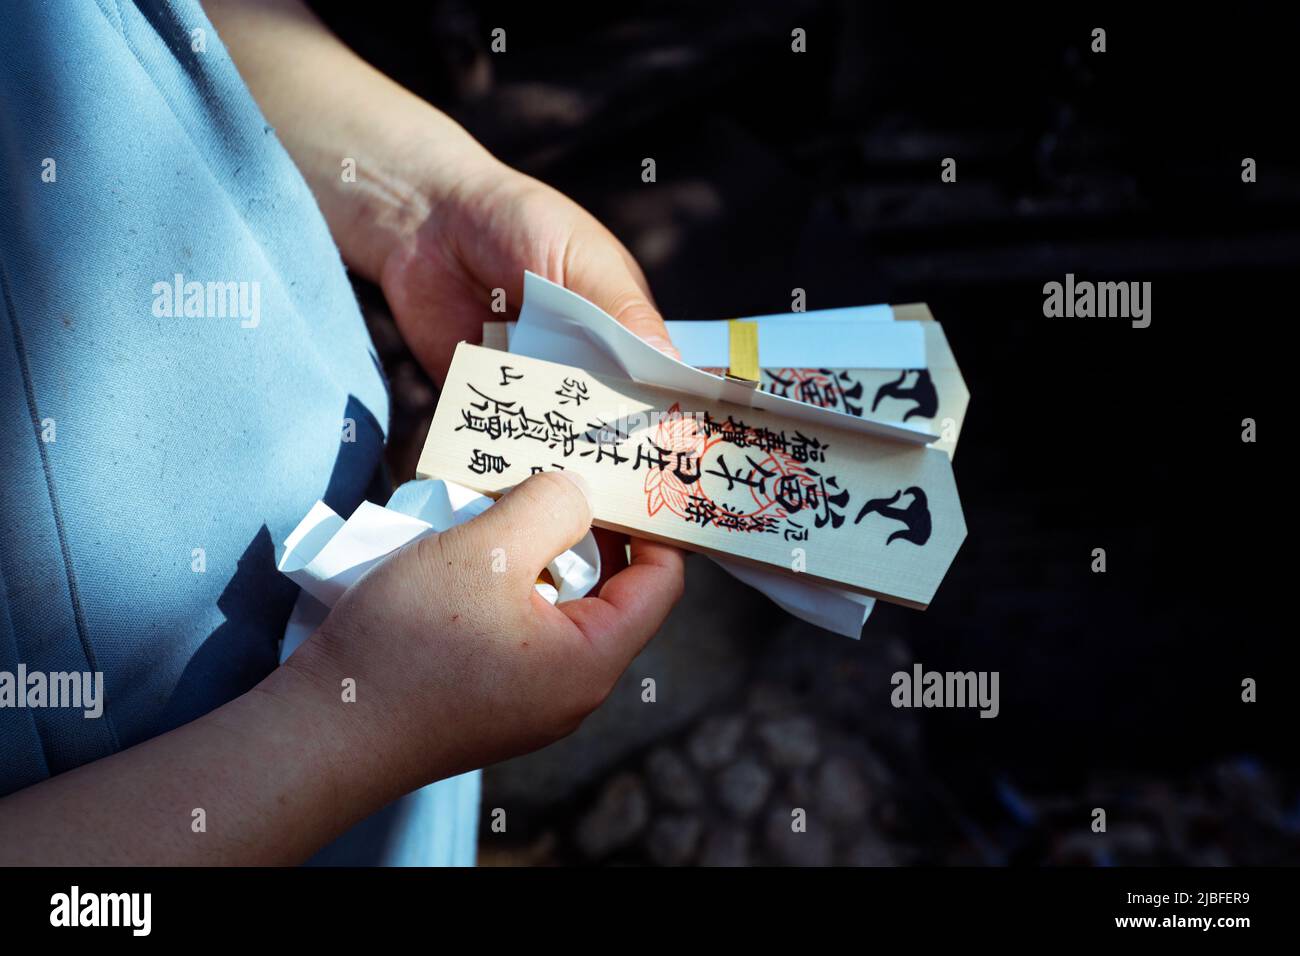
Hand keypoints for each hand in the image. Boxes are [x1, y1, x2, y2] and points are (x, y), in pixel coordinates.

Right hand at [283, 471, 683, 794]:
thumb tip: (581, 492)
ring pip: (552, 604)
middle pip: (606, 590)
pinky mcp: (485, 698)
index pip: (661, 582)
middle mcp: (571, 690)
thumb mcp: (488, 551)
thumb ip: (551, 507)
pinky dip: (500, 583)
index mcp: (592, 662)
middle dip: (579, 527)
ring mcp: (527, 699)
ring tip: (494, 502)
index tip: (625, 474)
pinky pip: (514, 626)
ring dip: (530, 550)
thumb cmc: (407, 643)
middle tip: (549, 472)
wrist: (320, 733)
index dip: (651, 522)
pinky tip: (460, 550)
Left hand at [378, 155, 684, 587]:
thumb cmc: (516, 220)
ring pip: (562, 443)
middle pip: (614, 427)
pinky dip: (514, 465)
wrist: (423, 223)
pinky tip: (526, 498)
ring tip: (590, 519)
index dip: (673, 425)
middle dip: (625, 465)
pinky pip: (506, 442)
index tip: (687, 466)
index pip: (660, 388)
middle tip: (641, 512)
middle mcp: (586, 370)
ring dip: (571, 473)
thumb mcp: (579, 256)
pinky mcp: (488, 403)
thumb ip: (620, 310)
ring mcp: (537, 390)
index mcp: (624, 334)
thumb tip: (669, 363)